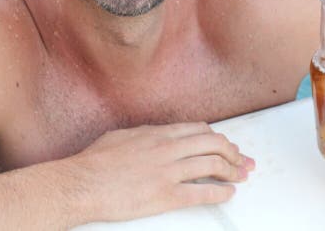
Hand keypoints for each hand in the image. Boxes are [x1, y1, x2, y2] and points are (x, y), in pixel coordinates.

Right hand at [63, 122, 254, 221]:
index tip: (224, 144)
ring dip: (232, 171)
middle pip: (213, 143)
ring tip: (240, 176)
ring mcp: (169, 171)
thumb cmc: (95, 163)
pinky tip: (228, 194)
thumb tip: (155, 136)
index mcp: (157, 133)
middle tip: (241, 160)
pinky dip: (220, 193)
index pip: (198, 129)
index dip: (217, 137)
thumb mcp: (122, 136)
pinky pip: (202, 193)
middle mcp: (168, 148)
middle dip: (233, 152)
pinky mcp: (166, 195)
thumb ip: (144, 135)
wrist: (82, 183)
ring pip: (213, 165)